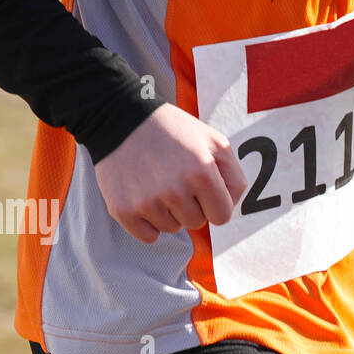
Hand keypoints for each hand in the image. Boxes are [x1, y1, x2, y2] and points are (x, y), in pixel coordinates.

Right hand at [93, 103, 247, 242]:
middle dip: (191, 205)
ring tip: (157, 182)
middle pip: (196, 223)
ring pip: (172, 228)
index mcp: (202, 174)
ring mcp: (147, 202)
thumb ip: (233, 177)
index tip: (202, 188)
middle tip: (175, 178)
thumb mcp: (215, 142)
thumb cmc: (172, 130)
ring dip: (168, 212)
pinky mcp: (124, 210)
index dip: (214, 203)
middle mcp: (175, 191)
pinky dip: (148, 222)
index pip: (222, 216)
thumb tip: (230, 207)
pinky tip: (143, 196)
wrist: (120, 117)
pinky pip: (148, 236)